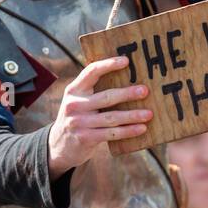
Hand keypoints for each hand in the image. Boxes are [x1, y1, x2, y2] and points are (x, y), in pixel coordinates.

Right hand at [47, 56, 150, 175]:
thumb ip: (94, 91)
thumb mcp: (79, 101)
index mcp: (74, 90)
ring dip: (132, 115)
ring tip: (149, 114)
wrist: (58, 145)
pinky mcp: (85, 138)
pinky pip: (111, 133)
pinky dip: (128, 131)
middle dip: (128, 94)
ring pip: (112, 117)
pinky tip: (141, 128)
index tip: (126, 61)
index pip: (91, 72)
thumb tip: (129, 80)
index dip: (108, 65)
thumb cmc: (78, 117)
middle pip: (106, 97)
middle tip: (145, 91)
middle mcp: (74, 104)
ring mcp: (79, 122)